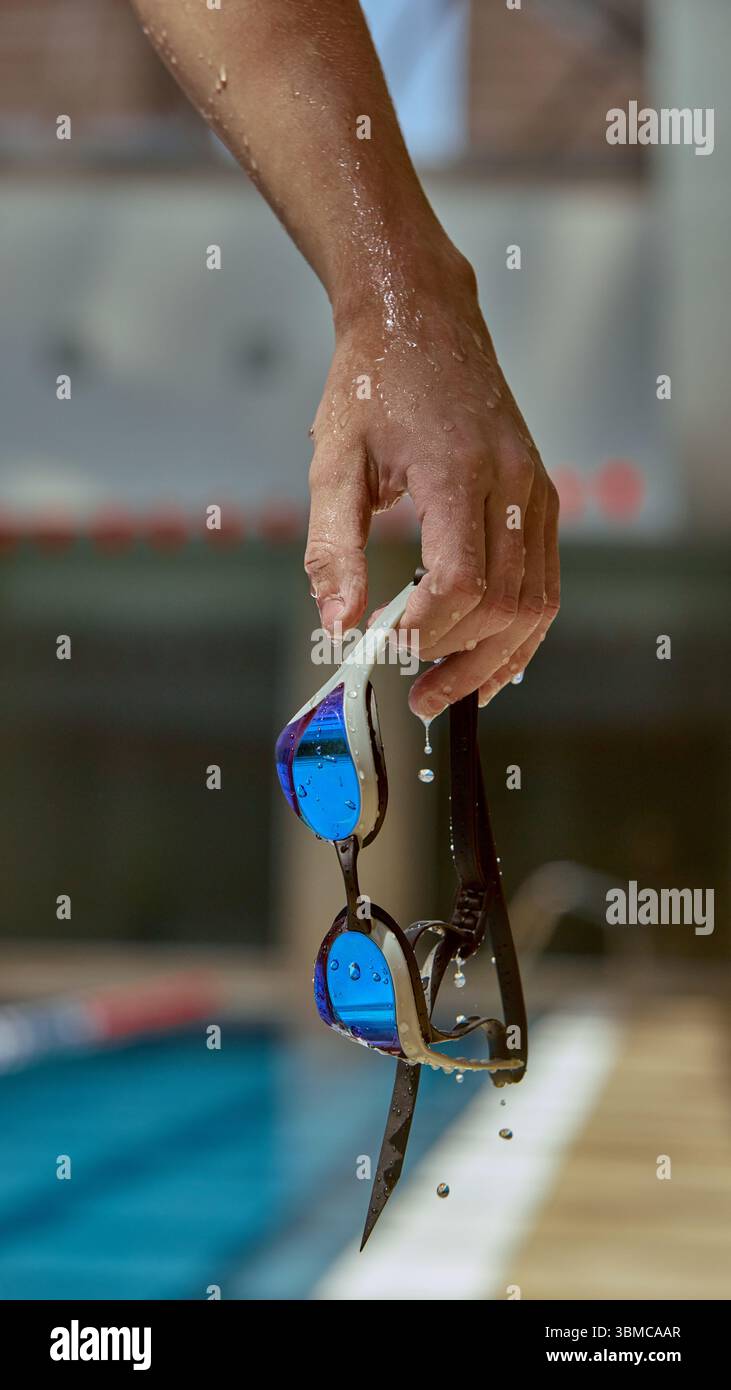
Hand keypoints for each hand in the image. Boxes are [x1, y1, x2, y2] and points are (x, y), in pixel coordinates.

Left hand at [304, 253, 559, 716]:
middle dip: (458, 660)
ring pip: (538, 603)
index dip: (426, 628)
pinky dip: (522, 630)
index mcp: (457, 471)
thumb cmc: (371, 385)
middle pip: (505, 604)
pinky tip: (491, 661)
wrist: (422, 317)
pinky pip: (547, 581)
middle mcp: (512, 483)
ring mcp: (536, 490)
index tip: (386, 647)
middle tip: (416, 697)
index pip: (459, 580)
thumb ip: (332, 549)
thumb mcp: (333, 462)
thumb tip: (339, 627)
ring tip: (450, 694)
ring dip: (495, 659)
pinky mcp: (542, 496)